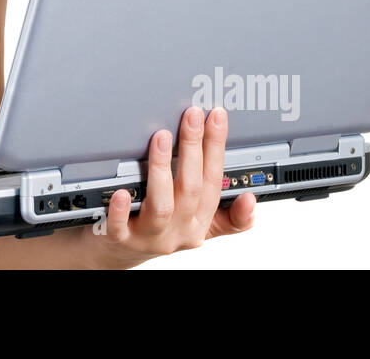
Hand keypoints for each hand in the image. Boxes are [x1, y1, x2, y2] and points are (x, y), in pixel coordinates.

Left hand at [80, 106, 255, 267]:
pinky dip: (121, 210)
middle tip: (191, 116)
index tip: (217, 116)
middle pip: (191, 187)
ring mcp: (150, 236)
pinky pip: (121, 227)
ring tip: (161, 138)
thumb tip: (251, 200)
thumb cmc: (158, 230)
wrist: (119, 253)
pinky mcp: (122, 241)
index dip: (216, 146)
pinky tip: (121, 191)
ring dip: (162, 169)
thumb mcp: (198, 225)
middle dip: (193, 147)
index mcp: (199, 222)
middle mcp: (179, 230)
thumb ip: (227, 215)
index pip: (214, 180)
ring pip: (162, 205)